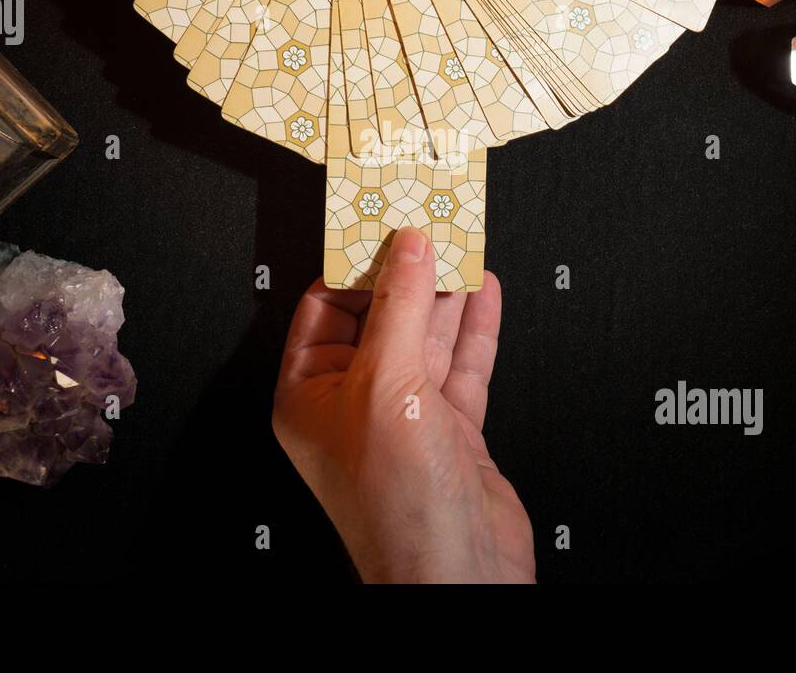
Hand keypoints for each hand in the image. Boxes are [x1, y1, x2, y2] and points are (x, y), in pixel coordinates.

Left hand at [273, 228, 534, 582]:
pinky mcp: (449, 428)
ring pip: (426, 337)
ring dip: (446, 294)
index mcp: (310, 394)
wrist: (457, 571)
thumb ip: (400, 308)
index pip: (325, 308)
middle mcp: (354, 403)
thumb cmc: (397, 503)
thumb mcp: (386, 383)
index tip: (381, 223)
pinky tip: (485, 293)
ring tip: (462, 246)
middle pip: (380, 317)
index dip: (354, 264)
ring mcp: (404, 414)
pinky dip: (475, 327)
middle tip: (430, 225)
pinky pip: (461, 365)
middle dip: (407, 274)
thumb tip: (407, 249)